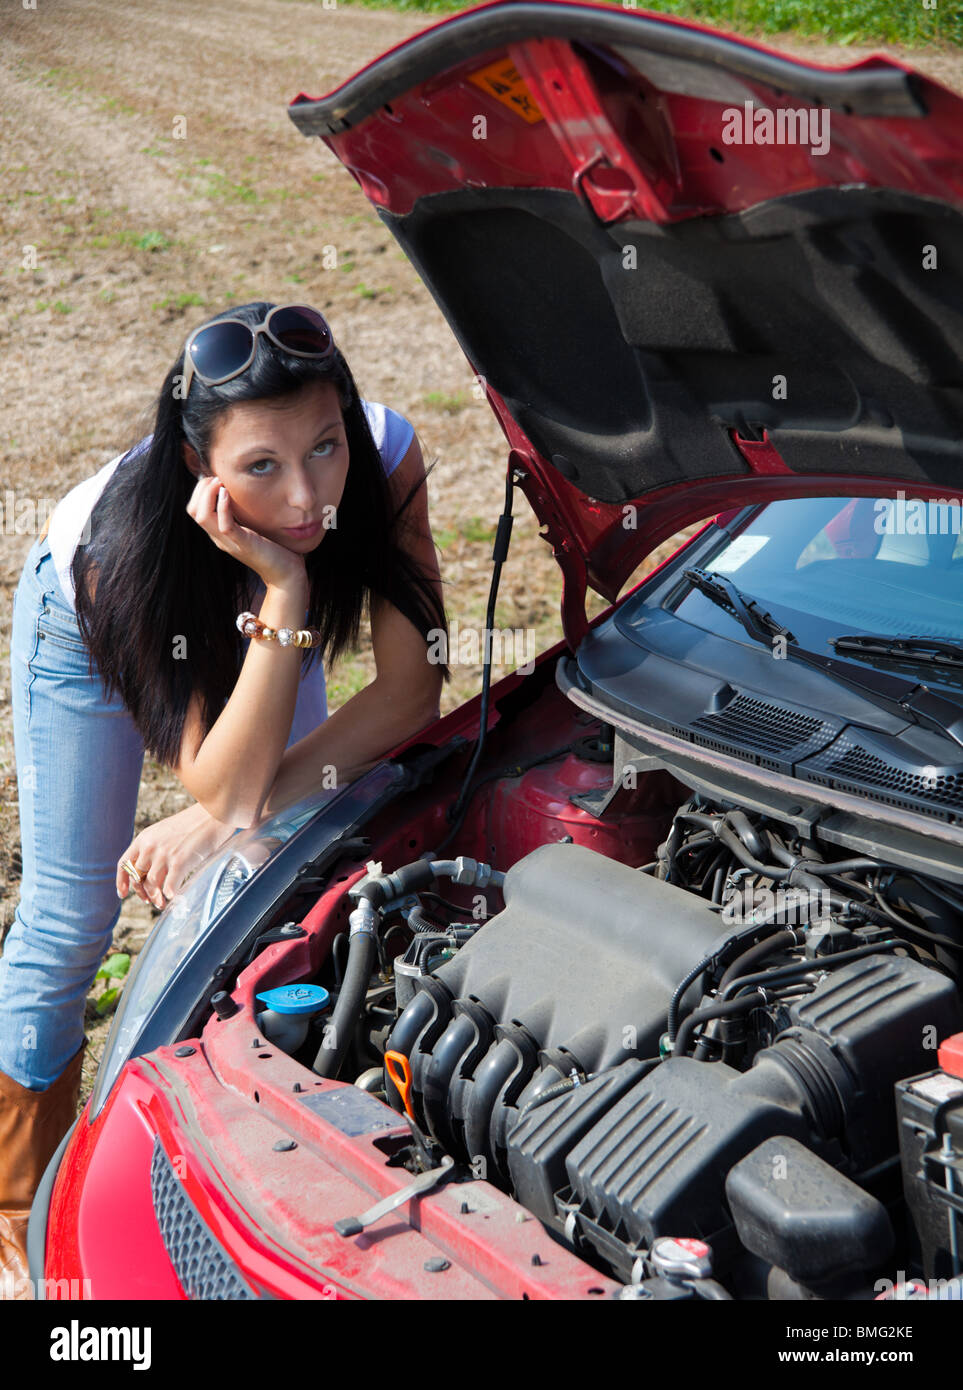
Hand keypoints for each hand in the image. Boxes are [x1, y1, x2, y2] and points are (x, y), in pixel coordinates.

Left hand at [117, 803, 238, 907]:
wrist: (214, 813)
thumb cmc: (194, 824)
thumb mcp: (165, 831)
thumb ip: (154, 847)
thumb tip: (149, 871)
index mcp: (145, 838)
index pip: (124, 864)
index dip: (122, 881)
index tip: (123, 894)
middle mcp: (151, 846)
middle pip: (137, 877)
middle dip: (142, 892)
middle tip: (150, 900)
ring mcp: (165, 854)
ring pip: (151, 884)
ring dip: (156, 897)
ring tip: (162, 903)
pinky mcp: (180, 861)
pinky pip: (169, 886)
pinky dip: (170, 895)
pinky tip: (174, 897)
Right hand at [186, 475, 306, 589]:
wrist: (285, 574)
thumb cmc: (272, 549)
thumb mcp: (251, 528)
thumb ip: (242, 515)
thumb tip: (239, 494)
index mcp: (219, 533)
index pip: (194, 509)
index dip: (199, 490)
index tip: (215, 478)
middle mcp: (219, 538)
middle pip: (193, 511)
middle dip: (200, 489)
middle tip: (216, 478)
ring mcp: (229, 543)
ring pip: (202, 517)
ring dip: (208, 494)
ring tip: (219, 482)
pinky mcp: (243, 544)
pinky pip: (225, 525)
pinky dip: (223, 506)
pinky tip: (227, 493)